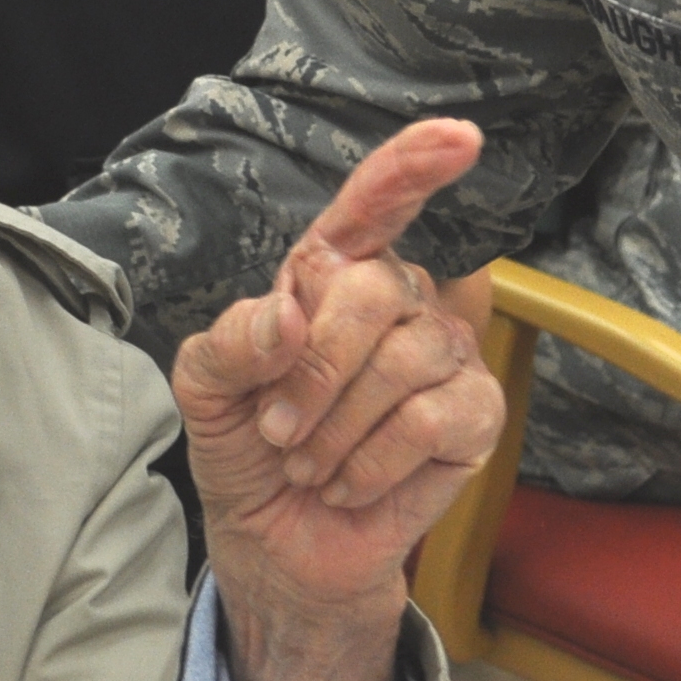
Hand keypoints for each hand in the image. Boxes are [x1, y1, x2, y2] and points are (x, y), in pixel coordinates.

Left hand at [172, 122, 501, 680]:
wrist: (276, 544)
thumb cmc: (248, 452)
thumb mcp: (205, 390)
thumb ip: (230, 340)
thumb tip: (291, 314)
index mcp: (333, 276)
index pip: (375, 205)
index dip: (412, 166)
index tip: (459, 137)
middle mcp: (399, 302)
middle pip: (374, 288)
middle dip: (314, 369)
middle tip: (278, 429)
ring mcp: (445, 356)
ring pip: (404, 359)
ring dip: (335, 429)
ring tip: (309, 463)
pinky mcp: (475, 418)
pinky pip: (433, 419)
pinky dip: (373, 462)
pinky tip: (350, 483)